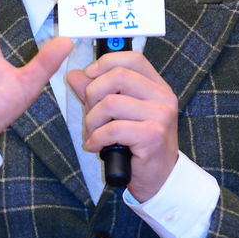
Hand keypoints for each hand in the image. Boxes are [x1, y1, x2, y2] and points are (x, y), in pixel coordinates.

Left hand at [67, 51, 177, 202]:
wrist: (159, 178)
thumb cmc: (137, 145)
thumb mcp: (118, 114)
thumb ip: (97, 92)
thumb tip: (75, 74)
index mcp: (157, 87)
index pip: (133, 59)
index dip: (106, 62)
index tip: (89, 75)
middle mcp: (163, 97)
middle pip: (118, 76)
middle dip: (93, 94)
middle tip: (90, 113)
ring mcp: (160, 116)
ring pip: (111, 103)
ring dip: (92, 121)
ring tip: (93, 134)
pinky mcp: (152, 136)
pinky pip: (112, 129)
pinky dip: (96, 138)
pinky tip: (96, 146)